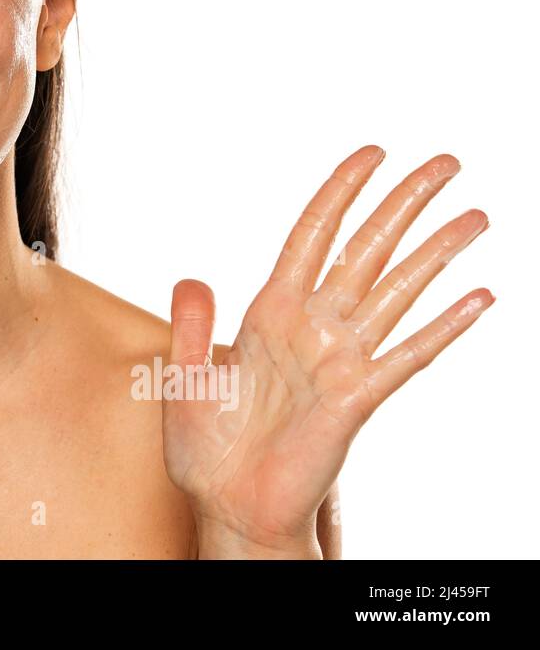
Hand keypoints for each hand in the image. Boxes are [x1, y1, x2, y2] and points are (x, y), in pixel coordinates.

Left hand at [162, 145, 492, 555]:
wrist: (227, 507)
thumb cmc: (206, 448)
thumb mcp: (183, 378)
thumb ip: (189, 327)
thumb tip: (192, 276)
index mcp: (268, 313)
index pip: (312, 236)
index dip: (341, 192)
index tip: (372, 154)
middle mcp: (311, 328)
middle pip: (365, 250)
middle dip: (404, 205)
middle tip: (448, 162)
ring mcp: (338, 361)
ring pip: (395, 292)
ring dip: (436, 253)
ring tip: (476, 215)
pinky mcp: (356, 400)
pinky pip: (406, 356)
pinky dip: (442, 327)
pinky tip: (478, 298)